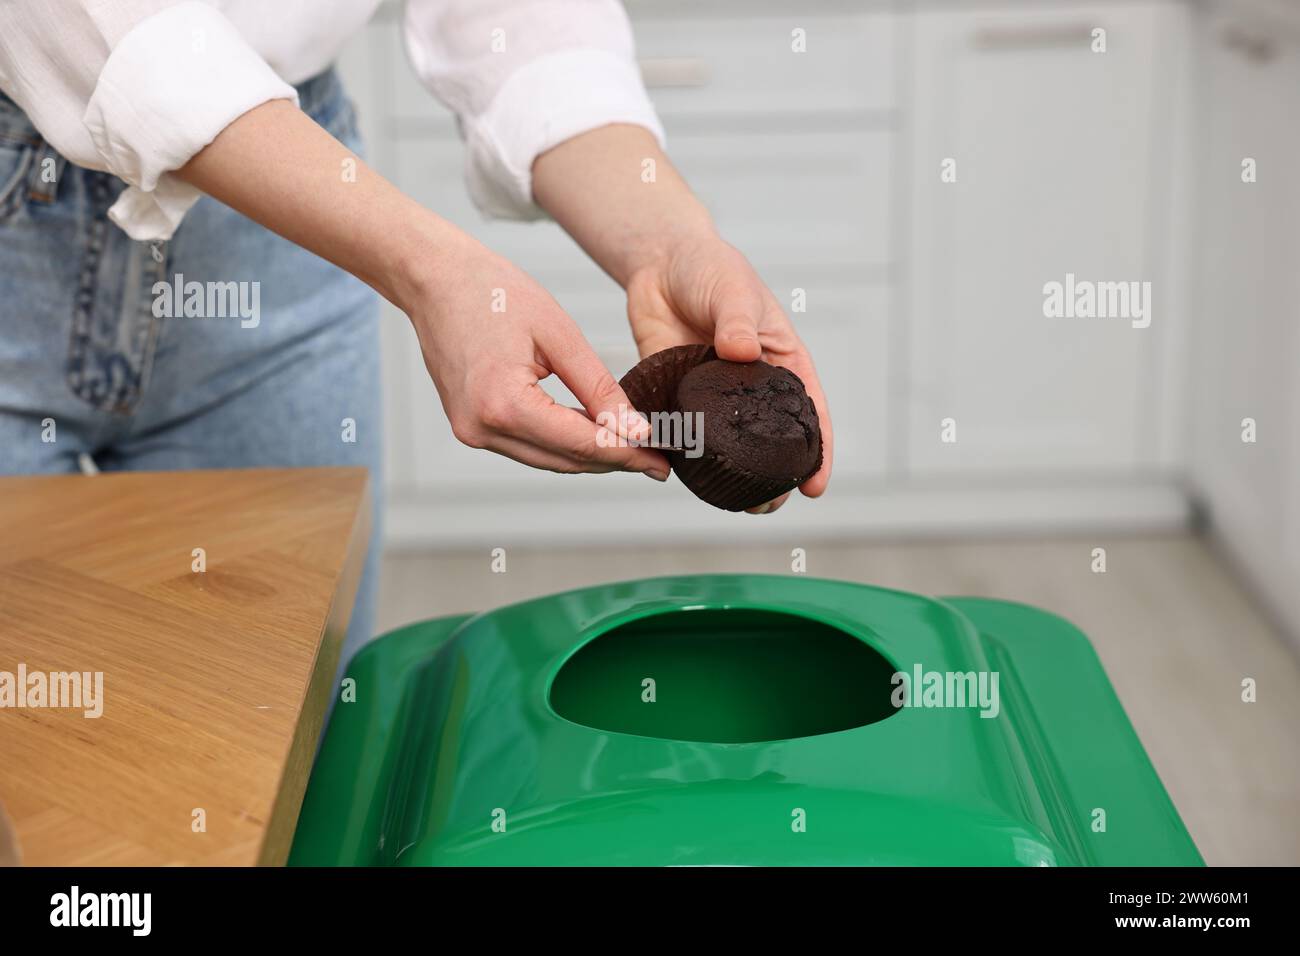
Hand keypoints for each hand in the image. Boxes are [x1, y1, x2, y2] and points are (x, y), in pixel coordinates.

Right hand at [405, 235, 669, 479]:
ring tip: (634, 450)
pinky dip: (562, 444)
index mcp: (504, 405)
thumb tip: (634, 429)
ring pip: (548, 460)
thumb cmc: (490, 292)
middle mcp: (483, 429)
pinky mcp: (470, 427)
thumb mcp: (558, 334)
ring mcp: (472, 432)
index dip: (627, 454)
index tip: (662, 461)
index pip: (581, 444)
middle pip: (566, 460)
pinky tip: (593, 435)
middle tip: (658, 461)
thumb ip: (598, 388)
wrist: (433, 278)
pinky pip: (528, 446)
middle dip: (615, 462)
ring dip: (590, 457)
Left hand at [624, 234, 832, 512]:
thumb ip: (735, 319)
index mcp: (782, 362)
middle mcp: (752, 387)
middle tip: (770, 507)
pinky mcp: (677, 397)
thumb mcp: (733, 289)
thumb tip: (739, 351)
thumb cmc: (710, 270)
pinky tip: (685, 479)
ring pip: (729, 446)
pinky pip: (684, 433)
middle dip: (774, 477)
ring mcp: (715, 397)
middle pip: (770, 440)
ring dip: (732, 477)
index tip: (814, 486)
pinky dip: (685, 457)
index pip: (808, 411)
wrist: (660, 264)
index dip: (816, 450)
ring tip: (737, 507)